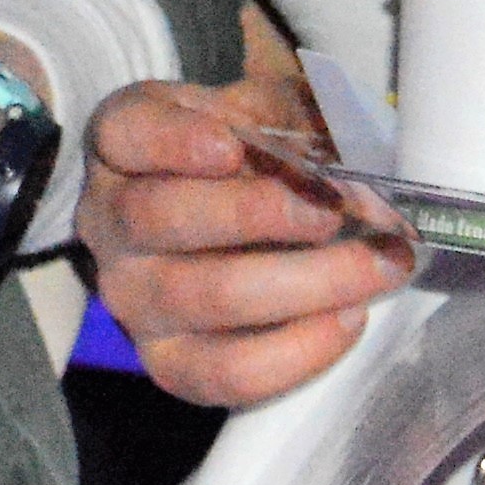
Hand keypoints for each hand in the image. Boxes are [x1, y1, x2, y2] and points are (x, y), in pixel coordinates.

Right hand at [85, 3, 410, 405]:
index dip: (172, 141)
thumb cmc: (246, 158)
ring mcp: (131, 296)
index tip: (230, 144)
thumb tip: (359, 170)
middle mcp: (108, 221)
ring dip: (304, 283)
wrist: (220, 223)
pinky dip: (298, 350)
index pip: (126, 133)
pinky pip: (226, 372)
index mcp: (123, 143)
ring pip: (203, 296)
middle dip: (256, 215)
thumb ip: (299, 124)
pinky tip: (350, 317)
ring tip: (376, 267)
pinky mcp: (167, 361)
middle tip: (333, 211)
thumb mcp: (262, 113)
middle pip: (160, 217)